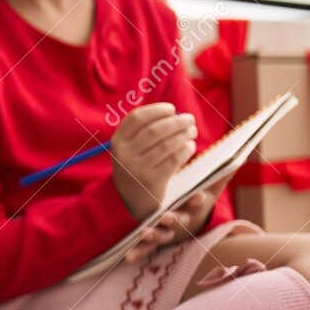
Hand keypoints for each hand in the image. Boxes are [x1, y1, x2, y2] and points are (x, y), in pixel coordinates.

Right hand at [109, 102, 196, 219]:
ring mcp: (137, 168)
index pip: (136, 118)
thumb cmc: (138, 167)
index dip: (156, 110)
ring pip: (166, 145)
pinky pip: (173, 160)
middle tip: (190, 119)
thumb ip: (143, 131)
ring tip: (192, 131)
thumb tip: (174, 113)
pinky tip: (190, 147)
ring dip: (183, 134)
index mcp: (117, 142)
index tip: (171, 109)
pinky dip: (185, 150)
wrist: (133, 201)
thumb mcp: (130, 149)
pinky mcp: (152, 181)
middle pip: (154, 130)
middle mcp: (124, 154)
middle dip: (176, 122)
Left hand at [120, 173, 231, 264]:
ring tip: (145, 232)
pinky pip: (146, 248)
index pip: (196, 203)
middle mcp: (178, 223)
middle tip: (167, 216)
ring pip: (160, 235)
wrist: (188, 222)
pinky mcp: (153, 242)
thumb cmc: (195, 202)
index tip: (198, 196)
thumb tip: (238, 158)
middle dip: (173, 218)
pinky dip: (138, 252)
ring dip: (153, 235)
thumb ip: (219, 176)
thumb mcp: (208, 189)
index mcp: (191, 209)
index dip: (197, 201)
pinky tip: (128, 257)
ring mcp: (166, 233)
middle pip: (177, 221)